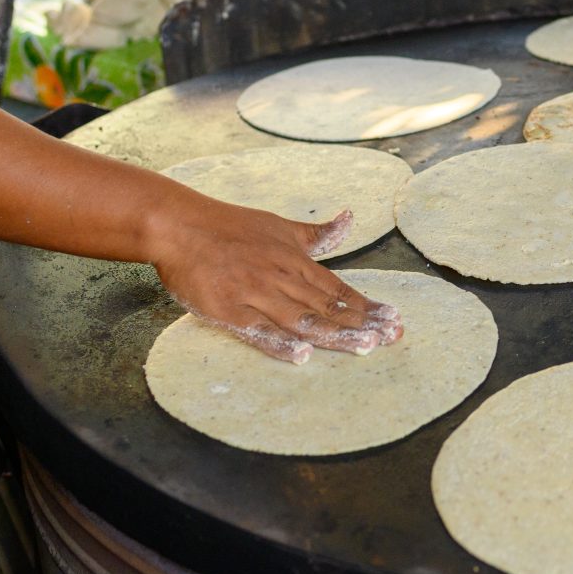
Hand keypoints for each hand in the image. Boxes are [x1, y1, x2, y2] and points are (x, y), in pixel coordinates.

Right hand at [150, 196, 401, 362]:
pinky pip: (258, 330)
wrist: (178, 225)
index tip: (394, 319)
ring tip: (365, 347)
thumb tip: (350, 218)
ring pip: (301, 318)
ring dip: (335, 334)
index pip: (338, 288)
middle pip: (327, 306)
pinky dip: (280, 342)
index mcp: (294, 260)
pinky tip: (302, 355)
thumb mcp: (280, 226)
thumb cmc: (230, 226)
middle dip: (362, 323)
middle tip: (392, 338)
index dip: (366, 306)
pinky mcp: (227, 309)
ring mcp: (254, 293)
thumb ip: (317, 234)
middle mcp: (280, 277)